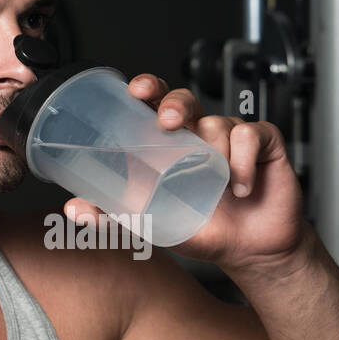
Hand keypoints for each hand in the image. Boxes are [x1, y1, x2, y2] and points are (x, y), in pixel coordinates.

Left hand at [62, 73, 312, 271]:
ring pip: (218, 121)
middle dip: (175, 104)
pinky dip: (245, 162)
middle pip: (185, 100)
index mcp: (172, 144)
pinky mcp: (264, 142)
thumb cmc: (205, 229)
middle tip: (169, 122)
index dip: (148, 88)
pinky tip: (242, 188)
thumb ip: (115, 215)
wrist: (250, 251)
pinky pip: (251, 135)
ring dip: (216, 152)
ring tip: (221, 185)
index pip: (156, 103)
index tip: (136, 91)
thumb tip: (74, 209)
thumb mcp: (154, 224)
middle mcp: (200, 134)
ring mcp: (232, 136)